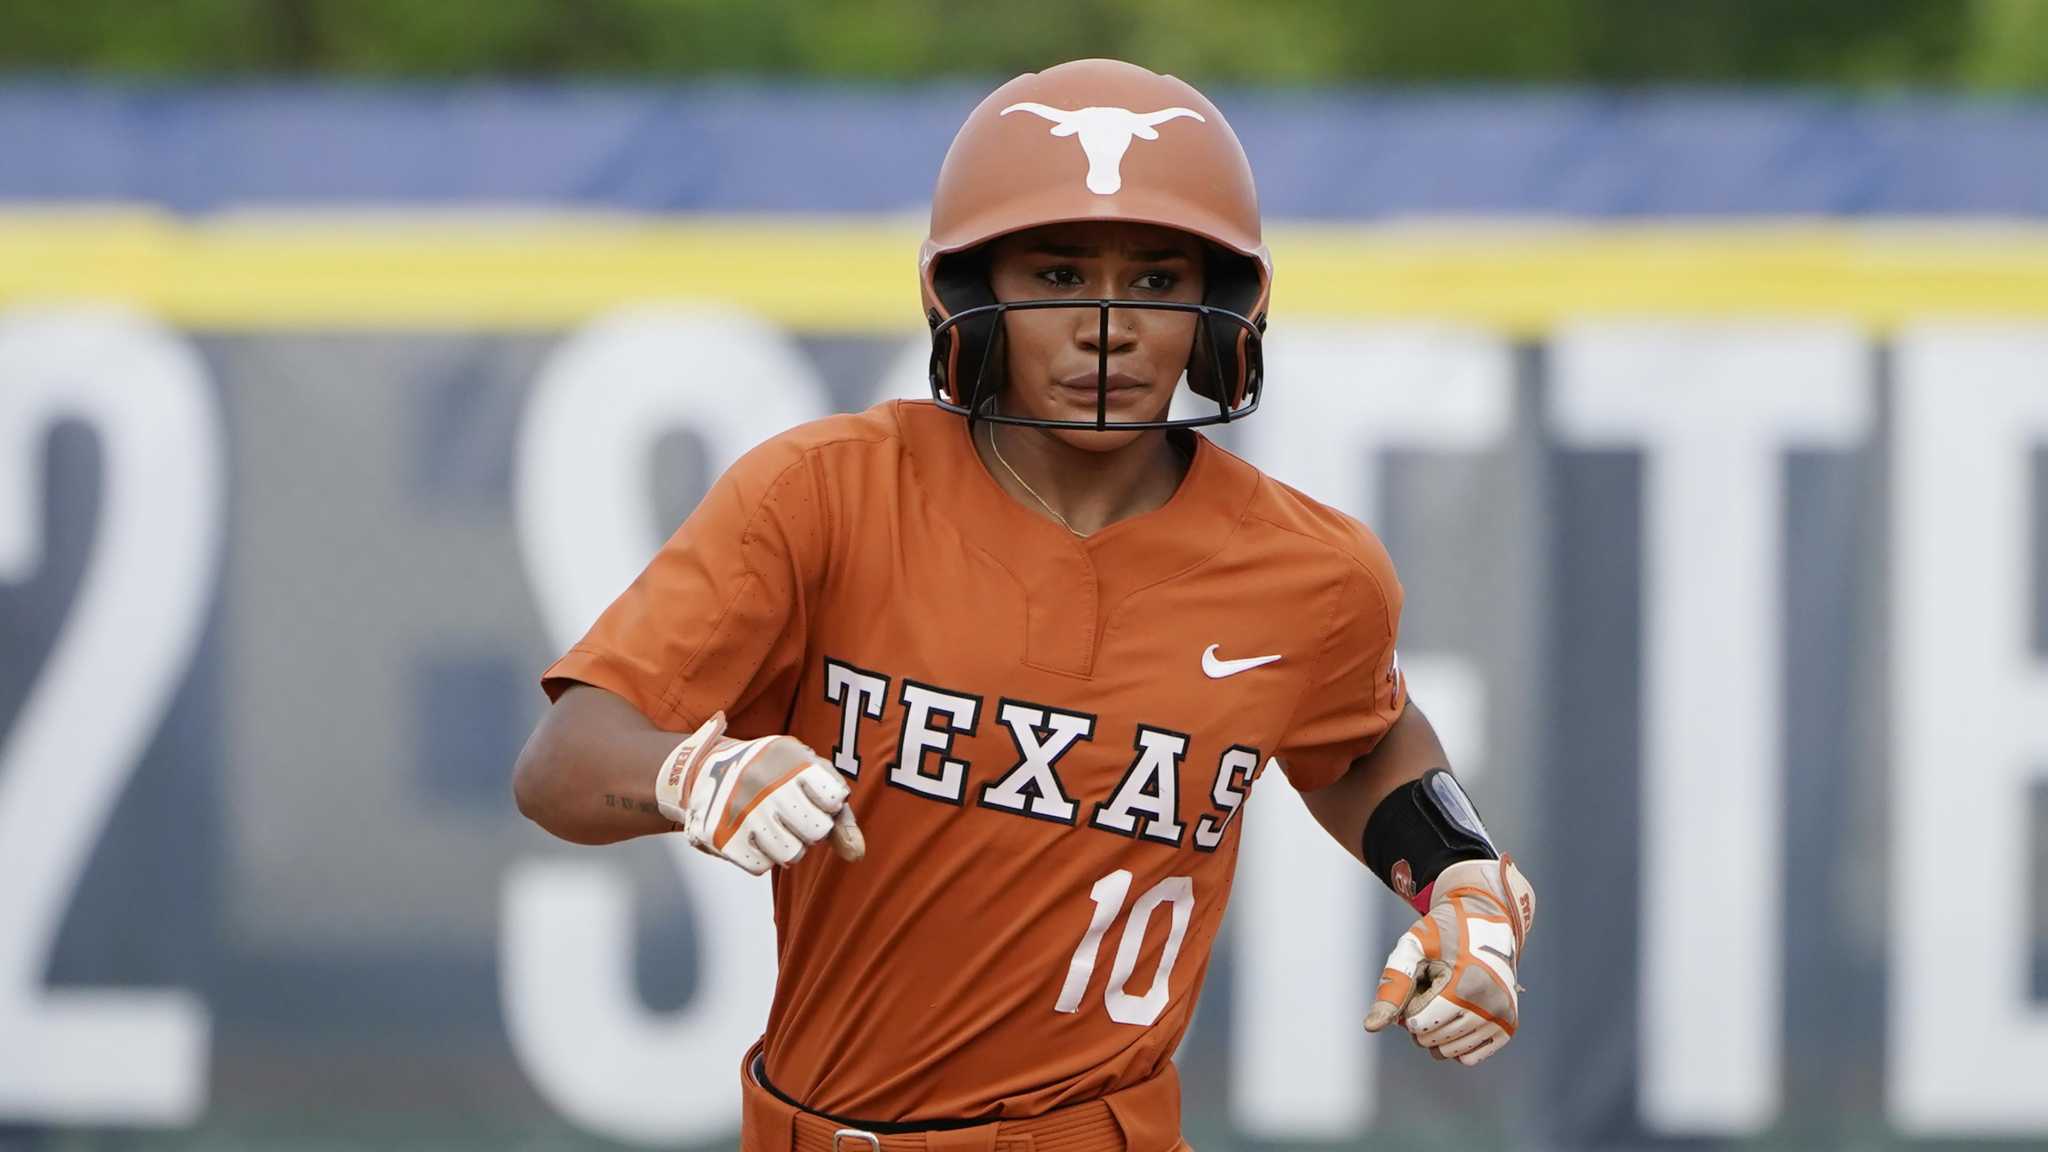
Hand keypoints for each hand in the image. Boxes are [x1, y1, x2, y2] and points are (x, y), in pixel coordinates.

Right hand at [653, 711, 864, 874]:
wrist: (704, 769)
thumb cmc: (773, 775)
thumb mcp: (808, 776)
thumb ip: (840, 814)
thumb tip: (856, 853)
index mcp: (789, 756)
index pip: (835, 799)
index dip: (828, 804)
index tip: (814, 795)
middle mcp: (762, 780)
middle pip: (816, 832)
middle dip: (810, 829)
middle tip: (791, 814)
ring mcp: (738, 808)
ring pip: (791, 854)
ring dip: (788, 846)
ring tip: (773, 825)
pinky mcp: (718, 834)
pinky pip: (761, 866)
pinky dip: (762, 856)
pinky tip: (753, 835)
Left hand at [1364, 856, 1533, 1066]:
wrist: (1486, 921)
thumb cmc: (1443, 933)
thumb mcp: (1412, 948)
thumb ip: (1392, 986)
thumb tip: (1371, 1027)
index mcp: (1466, 984)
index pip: (1420, 1025)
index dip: (1408, 1009)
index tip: (1417, 986)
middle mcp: (1491, 1004)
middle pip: (1433, 1040)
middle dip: (1420, 1022)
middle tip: (1429, 992)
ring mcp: (1503, 1017)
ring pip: (1450, 1053)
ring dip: (1436, 1034)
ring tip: (1443, 1001)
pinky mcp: (1508, 1026)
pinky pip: (1470, 1058)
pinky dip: (1454, 1046)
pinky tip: (1453, 1019)